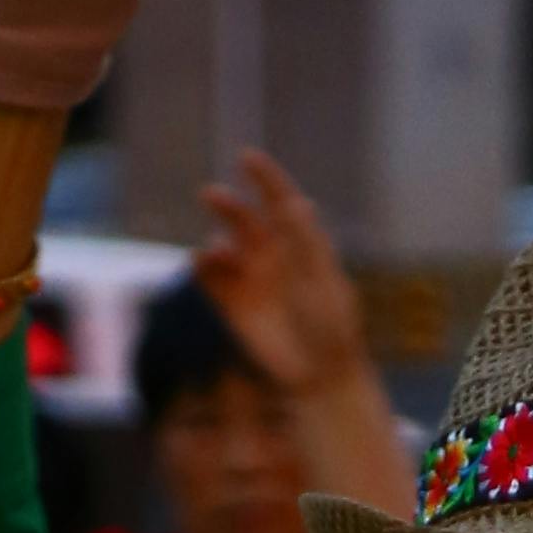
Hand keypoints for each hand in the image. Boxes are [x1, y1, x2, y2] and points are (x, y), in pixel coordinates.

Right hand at [194, 147, 369, 399]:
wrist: (320, 375)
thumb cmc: (331, 327)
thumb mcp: (320, 280)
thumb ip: (305, 243)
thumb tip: (296, 201)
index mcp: (300, 242)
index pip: (280, 200)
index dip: (265, 177)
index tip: (248, 157)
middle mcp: (273, 254)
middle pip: (244, 218)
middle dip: (227, 205)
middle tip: (211, 196)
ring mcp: (251, 278)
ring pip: (223, 245)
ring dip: (215, 240)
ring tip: (217, 251)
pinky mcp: (233, 304)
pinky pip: (210, 277)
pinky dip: (202, 266)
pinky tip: (201, 261)